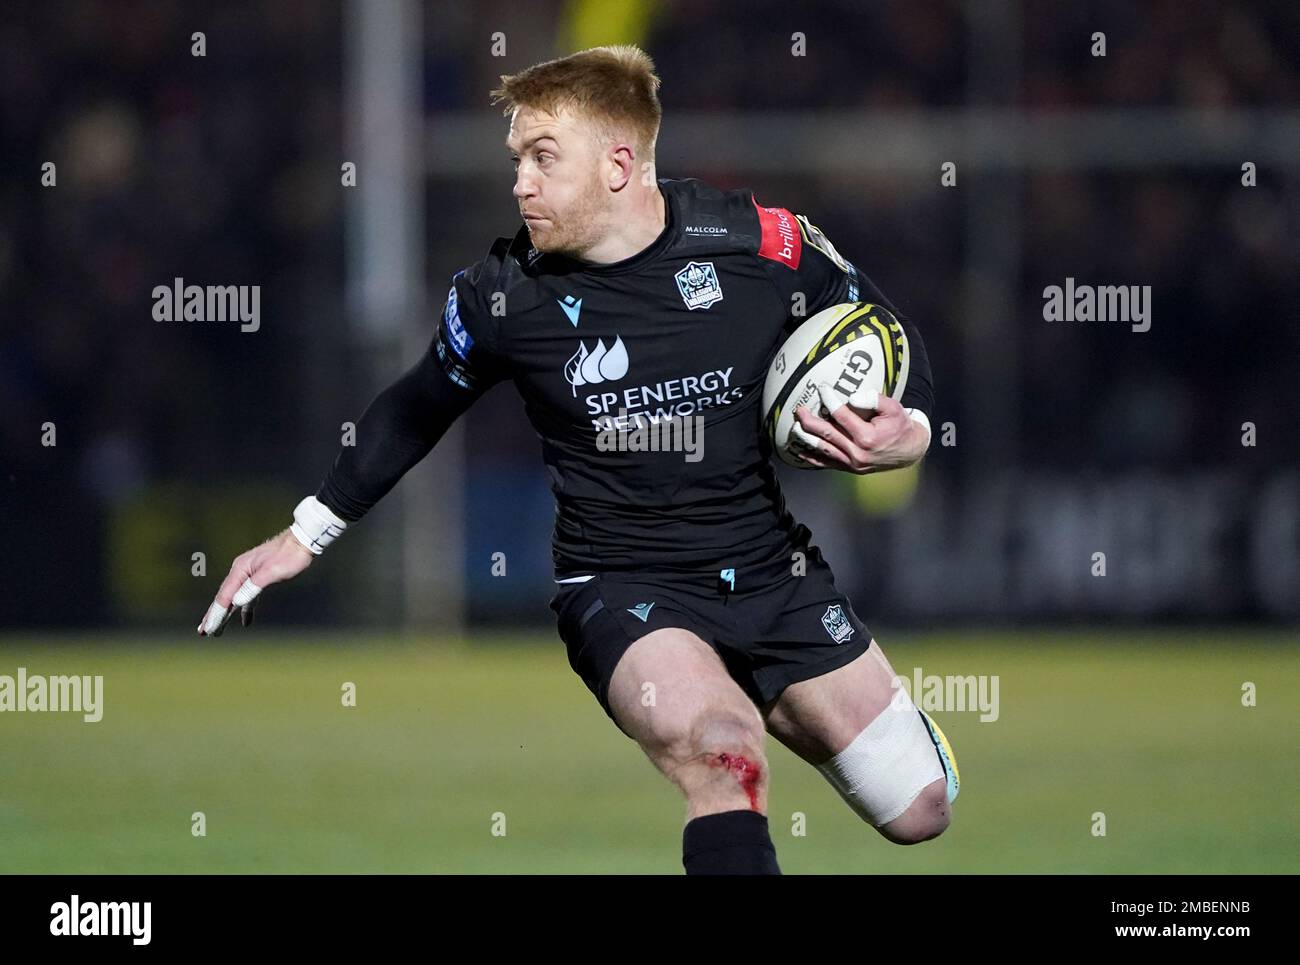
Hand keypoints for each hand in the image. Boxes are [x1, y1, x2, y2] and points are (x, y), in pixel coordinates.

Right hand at [197, 528, 314, 635]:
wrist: (302, 541)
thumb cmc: (289, 555)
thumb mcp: (271, 572)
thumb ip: (252, 587)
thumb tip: (236, 602)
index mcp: (240, 570)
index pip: (224, 596)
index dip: (215, 614)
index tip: (208, 629)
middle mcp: (241, 571)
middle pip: (225, 597)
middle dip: (214, 615)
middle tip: (204, 632)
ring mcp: (249, 573)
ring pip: (234, 597)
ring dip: (227, 614)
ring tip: (218, 629)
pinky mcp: (259, 576)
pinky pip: (248, 595)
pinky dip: (245, 609)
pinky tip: (246, 620)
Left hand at [790, 383, 929, 473]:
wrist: (909, 452)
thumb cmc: (900, 427)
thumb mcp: (894, 408)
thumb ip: (874, 400)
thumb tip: (852, 398)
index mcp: (867, 437)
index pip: (841, 415)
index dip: (829, 400)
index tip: (821, 389)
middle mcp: (857, 452)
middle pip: (826, 434)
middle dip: (809, 421)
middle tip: (799, 410)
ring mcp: (852, 463)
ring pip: (823, 450)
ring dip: (806, 438)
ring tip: (795, 427)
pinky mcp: (850, 469)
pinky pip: (827, 463)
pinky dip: (812, 457)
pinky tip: (800, 451)